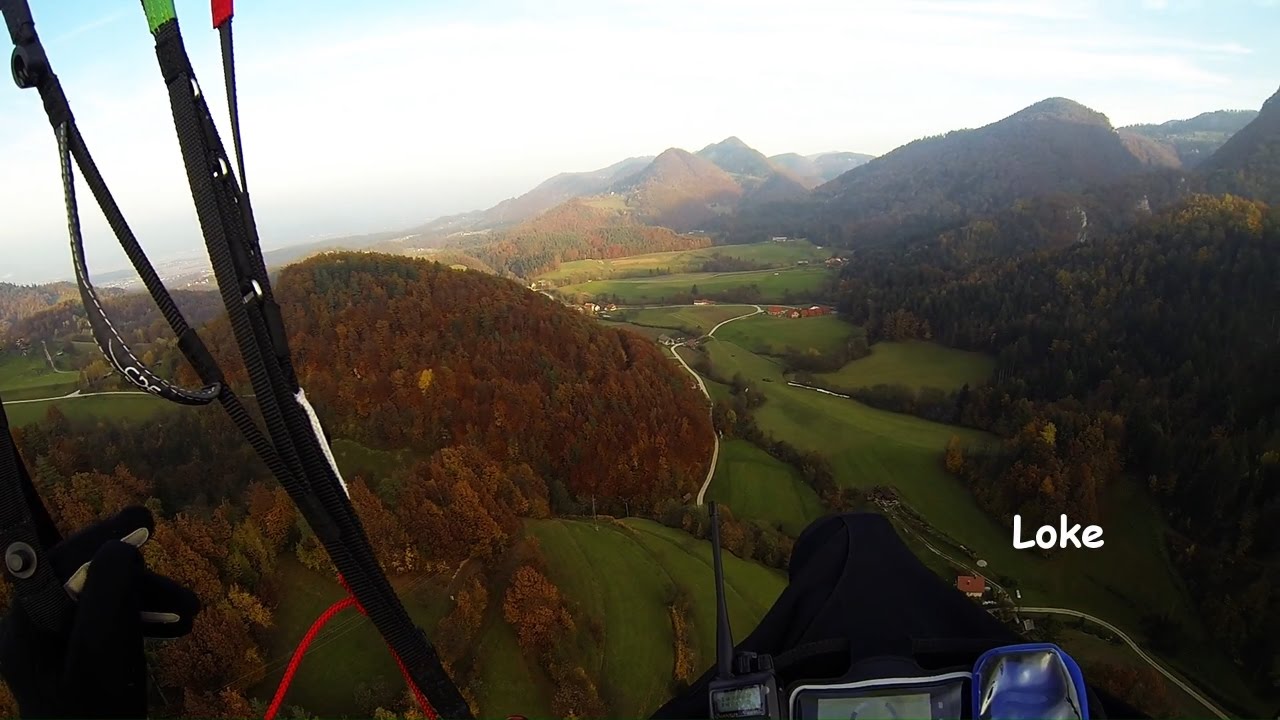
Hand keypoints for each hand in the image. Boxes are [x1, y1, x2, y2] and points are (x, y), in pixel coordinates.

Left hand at [0, 506, 199, 718]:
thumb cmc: (96, 716)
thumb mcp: (106, 654)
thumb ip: (108, 595)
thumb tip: (120, 547)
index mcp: (26, 626)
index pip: (59, 561)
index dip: (102, 536)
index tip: (144, 518)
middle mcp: (29, 631)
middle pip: (85, 580)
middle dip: (139, 580)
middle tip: (187, 593)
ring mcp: (48, 647)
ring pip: (100, 601)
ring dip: (148, 600)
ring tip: (192, 613)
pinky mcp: (68, 660)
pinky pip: (104, 624)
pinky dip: (140, 620)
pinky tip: (175, 627)